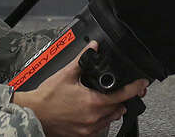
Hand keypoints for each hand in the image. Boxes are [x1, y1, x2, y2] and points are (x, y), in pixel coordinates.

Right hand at [12, 42, 147, 136]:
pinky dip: (101, 119)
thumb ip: (83, 59)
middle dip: (123, 98)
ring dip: (112, 109)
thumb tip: (93, 47)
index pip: (123, 95)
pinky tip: (95, 111)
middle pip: (118, 108)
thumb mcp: (66, 74)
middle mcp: (93, 118)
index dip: (135, 88)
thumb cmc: (46, 98)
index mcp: (93, 102)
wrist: (31, 115)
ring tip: (108, 99)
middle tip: (124, 90)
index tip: (142, 84)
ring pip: (110, 119)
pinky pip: (99, 128)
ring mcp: (87, 129)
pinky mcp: (81, 135)